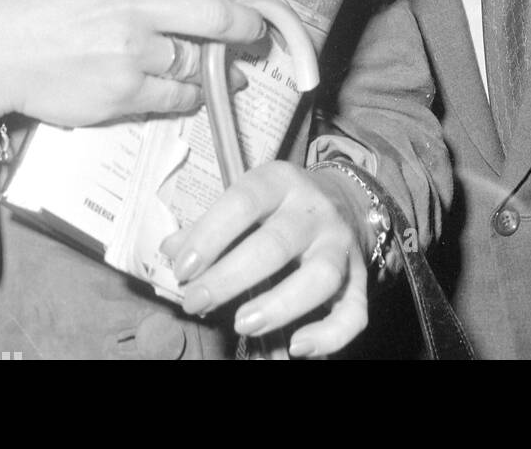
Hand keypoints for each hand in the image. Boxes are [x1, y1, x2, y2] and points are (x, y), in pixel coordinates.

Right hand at [0, 0, 264, 125]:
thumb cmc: (29, 2)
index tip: (230, 0)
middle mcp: (136, 5)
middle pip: (215, 15)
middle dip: (246, 27)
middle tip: (255, 34)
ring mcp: (132, 52)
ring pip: (196, 61)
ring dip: (219, 69)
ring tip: (229, 72)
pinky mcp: (123, 93)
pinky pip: (174, 97)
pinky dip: (189, 96)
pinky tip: (195, 94)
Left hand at [160, 160, 373, 357]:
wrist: (346, 199)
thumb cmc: (279, 208)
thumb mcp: (247, 200)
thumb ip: (208, 225)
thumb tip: (170, 250)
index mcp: (281, 182)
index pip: (244, 200)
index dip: (211, 235)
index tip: (182, 268)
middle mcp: (315, 210)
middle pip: (277, 243)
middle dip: (231, 277)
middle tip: (196, 302)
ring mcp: (341, 244)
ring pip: (321, 277)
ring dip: (280, 304)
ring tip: (242, 324)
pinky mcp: (361, 278)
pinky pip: (354, 312)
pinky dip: (329, 335)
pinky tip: (296, 347)